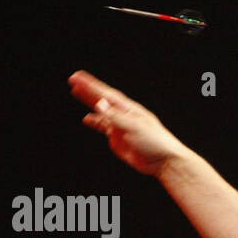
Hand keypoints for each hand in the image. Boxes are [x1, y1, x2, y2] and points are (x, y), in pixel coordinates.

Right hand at [68, 70, 190, 177]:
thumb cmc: (154, 141)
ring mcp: (120, 126)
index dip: (90, 85)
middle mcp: (123, 115)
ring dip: (90, 103)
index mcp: (129, 109)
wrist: (164, 161)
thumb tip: (99, 103)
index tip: (77, 77)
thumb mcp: (133, 127)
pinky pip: (104, 127)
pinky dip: (95, 122)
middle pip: (102, 99)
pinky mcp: (119, 139)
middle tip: (73, 79)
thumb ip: (114, 116)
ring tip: (76, 92)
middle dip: (88, 90)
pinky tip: (87, 119)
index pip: (106, 94)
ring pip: (101, 112)